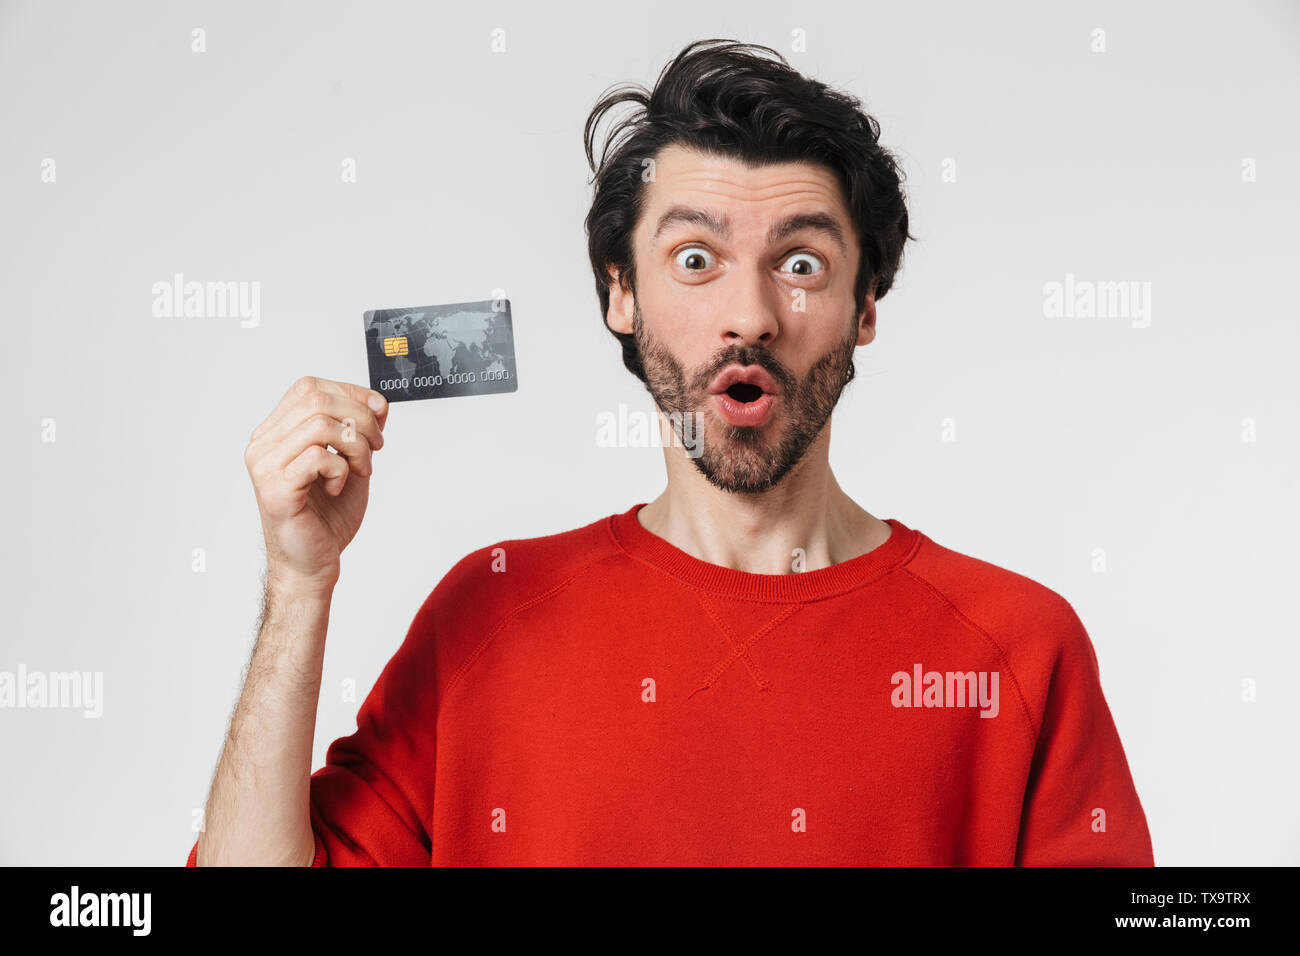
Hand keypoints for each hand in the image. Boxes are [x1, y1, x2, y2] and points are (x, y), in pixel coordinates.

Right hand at [243, 376, 387, 594]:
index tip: (378, 415)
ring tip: (361, 469)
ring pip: (319, 425)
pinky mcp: (275, 490)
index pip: (310, 388)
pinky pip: (317, 457)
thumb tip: (378, 402)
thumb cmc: (327, 517)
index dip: (350, 393)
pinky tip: (339, 487)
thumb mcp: (352, 463)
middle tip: (377, 447)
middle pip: (316, 400)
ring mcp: (264, 466)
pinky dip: (341, 469)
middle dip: (360, 419)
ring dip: (355, 446)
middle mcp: (263, 445)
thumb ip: (360, 431)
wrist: (313, 565)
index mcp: (275, 433)